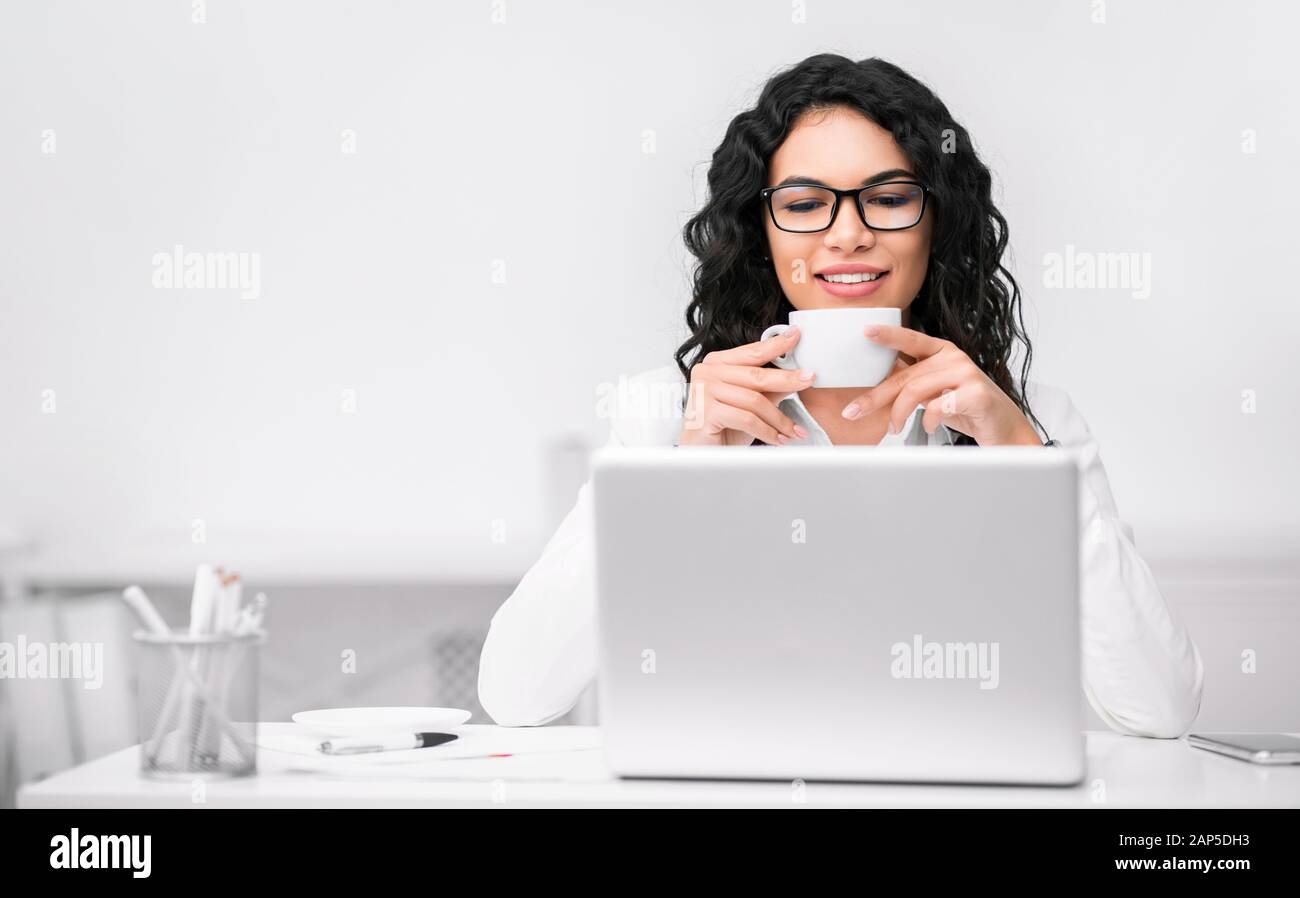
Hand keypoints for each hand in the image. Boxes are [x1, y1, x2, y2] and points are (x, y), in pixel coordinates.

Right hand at [679, 326, 816, 445]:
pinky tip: (778, 439)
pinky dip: (767, 431)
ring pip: (754, 400)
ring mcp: (703, 391)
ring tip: (794, 430)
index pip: (751, 352)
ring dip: (779, 419)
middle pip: (756, 375)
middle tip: (809, 378)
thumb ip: (770, 388)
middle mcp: (707, 372)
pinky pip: (746, 419)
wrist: (699, 453)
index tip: (795, 335)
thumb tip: (797, 376)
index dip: (776, 345)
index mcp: (716, 363)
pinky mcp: (705, 412)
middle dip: (786, 379)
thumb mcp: (751, 404)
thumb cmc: (722, 427)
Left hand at [840, 324, 1040, 445]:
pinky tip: (929, 427)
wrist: (1003, 428)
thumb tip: (877, 386)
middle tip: (853, 411)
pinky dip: (928, 421)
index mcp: (943, 352)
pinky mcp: (975, 393)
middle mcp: (954, 357)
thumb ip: (914, 382)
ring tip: (893, 428)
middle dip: (875, 397)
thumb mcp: (935, 391)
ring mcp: (966, 373)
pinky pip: (937, 406)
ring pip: (915, 391)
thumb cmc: (966, 408)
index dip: (888, 335)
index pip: (911, 340)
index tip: (865, 331)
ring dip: (898, 414)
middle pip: (904, 376)